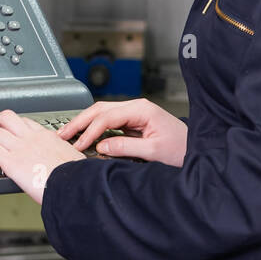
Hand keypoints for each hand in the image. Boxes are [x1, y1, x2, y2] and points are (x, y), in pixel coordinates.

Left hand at [0, 108, 87, 206]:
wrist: (77, 184)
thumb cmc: (79, 177)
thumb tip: (68, 166)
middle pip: (7, 119)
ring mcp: (21, 148)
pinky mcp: (12, 161)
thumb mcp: (75, 161)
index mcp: (48, 137)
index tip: (5, 126)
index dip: (12, 123)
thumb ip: (66, 160)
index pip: (26, 123)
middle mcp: (32, 138)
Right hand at [56, 99, 188, 167]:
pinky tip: (84, 135)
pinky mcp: (134, 122)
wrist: (199, 149)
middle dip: (80, 122)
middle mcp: (137, 107)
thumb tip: (101, 146)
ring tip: (67, 134)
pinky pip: (109, 122)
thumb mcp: (154, 152)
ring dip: (84, 123)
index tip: (79, 145)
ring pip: (102, 113)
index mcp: (142, 109)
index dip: (90, 131)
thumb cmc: (182, 149)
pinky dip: (94, 128)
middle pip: (100, 109)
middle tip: (62, 134)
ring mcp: (135, 113)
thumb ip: (126, 147)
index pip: (107, 117)